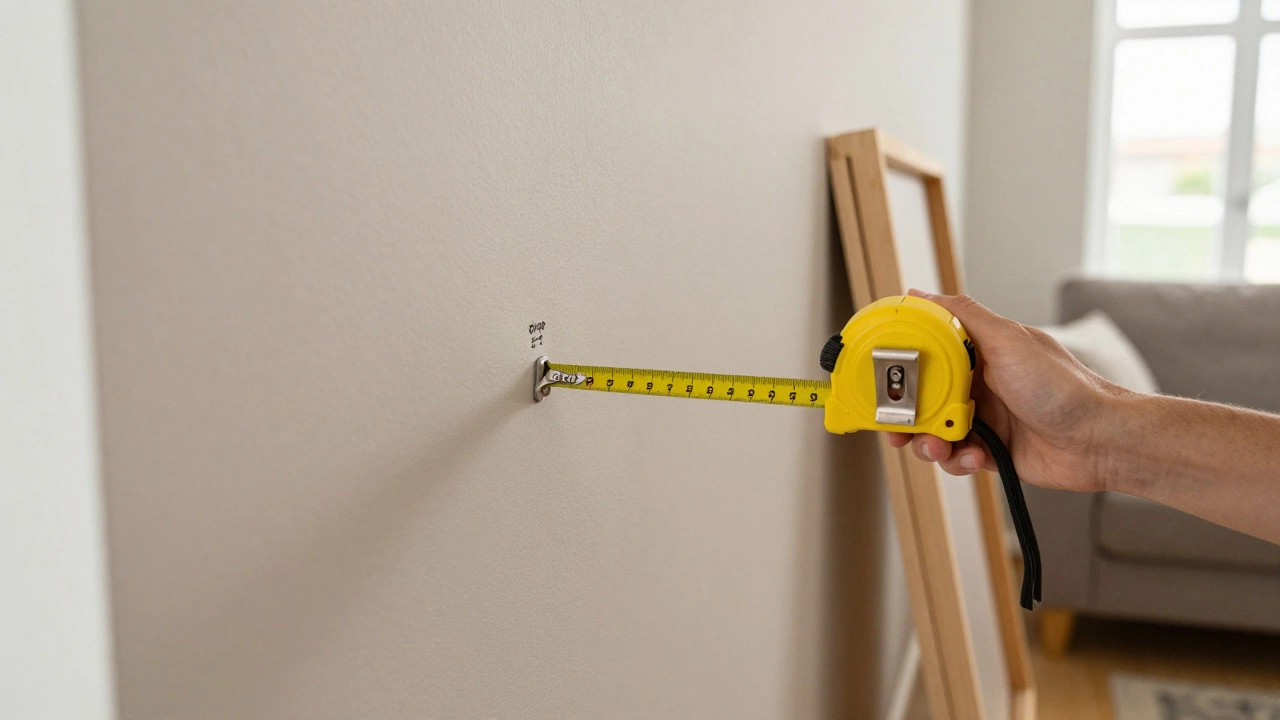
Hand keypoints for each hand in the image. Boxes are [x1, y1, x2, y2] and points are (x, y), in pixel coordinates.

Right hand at [886, 290, 1122, 492]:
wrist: (1100, 440)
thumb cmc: (1063, 386)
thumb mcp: (1008, 340)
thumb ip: (962, 316)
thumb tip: (919, 293)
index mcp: (977, 350)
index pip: (924, 351)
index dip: (898, 364)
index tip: (876, 375)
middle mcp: (976, 382)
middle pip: (920, 396)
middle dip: (904, 414)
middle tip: (896, 427)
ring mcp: (982, 417)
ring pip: (932, 430)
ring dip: (928, 442)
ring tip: (940, 447)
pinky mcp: (989, 450)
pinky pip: (955, 456)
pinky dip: (957, 460)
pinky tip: (973, 458)